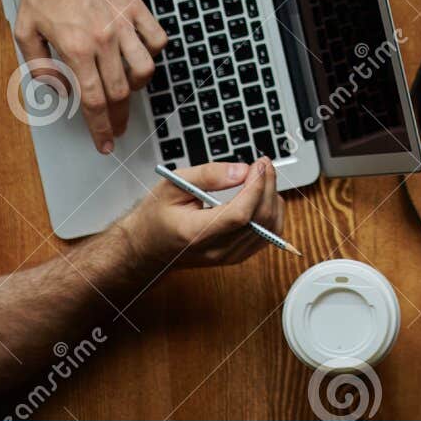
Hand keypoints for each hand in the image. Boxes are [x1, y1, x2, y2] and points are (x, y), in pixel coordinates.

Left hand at [15, 0, 166, 152]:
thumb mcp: (25, 33)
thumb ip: (40, 68)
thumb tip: (60, 90)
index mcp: (75, 49)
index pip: (94, 102)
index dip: (100, 129)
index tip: (104, 143)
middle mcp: (103, 39)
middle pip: (120, 92)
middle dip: (119, 118)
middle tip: (116, 128)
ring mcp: (124, 22)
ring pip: (144, 69)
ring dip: (137, 87)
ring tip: (129, 90)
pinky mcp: (136, 6)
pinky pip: (157, 38)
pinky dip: (153, 53)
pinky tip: (142, 55)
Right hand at [118, 159, 282, 270]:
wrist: (147, 248)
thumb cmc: (156, 216)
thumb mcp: (173, 184)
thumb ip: (208, 174)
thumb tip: (241, 171)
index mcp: (196, 233)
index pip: (240, 215)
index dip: (256, 187)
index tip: (258, 164)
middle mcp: (216, 250)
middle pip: (259, 221)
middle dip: (268, 186)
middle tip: (263, 164)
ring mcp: (228, 257)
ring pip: (269, 230)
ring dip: (272, 198)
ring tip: (262, 177)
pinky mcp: (236, 257)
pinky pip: (267, 237)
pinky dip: (272, 214)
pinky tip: (263, 197)